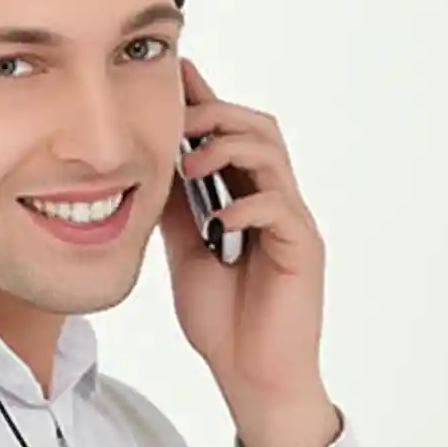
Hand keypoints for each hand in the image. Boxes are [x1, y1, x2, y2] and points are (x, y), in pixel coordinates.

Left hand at [158, 57, 339, 446]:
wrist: (248, 372)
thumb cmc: (219, 313)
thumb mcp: (181, 247)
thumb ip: (173, 206)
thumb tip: (144, 163)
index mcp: (241, 193)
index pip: (228, 131)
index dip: (204, 100)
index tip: (172, 74)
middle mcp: (271, 199)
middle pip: (258, 127)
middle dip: (216, 114)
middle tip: (178, 123)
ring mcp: (290, 221)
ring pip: (272, 155)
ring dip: (228, 148)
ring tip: (192, 165)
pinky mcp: (303, 249)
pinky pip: (280, 208)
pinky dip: (245, 206)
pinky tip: (217, 223)